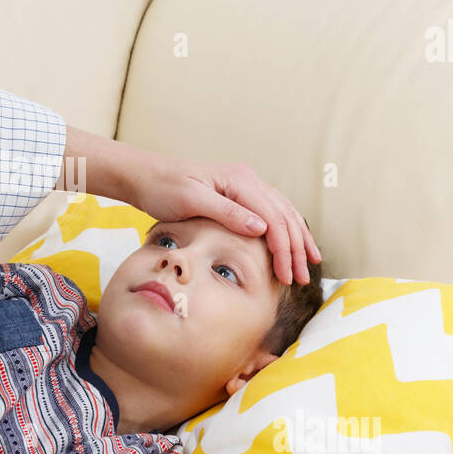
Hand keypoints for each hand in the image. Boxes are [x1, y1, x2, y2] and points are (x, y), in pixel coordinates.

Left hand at [122, 152, 320, 285]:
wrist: (145, 175)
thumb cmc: (163, 188)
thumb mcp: (191, 201)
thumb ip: (227, 213)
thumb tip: (261, 228)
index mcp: (239, 180)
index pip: (273, 219)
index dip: (283, 249)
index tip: (286, 276)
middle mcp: (247, 180)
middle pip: (284, 216)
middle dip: (296, 248)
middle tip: (302, 278)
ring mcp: (245, 185)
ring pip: (283, 213)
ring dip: (297, 239)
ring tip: (308, 263)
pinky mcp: (238, 194)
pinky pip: (271, 212)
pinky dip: (285, 230)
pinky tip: (291, 245)